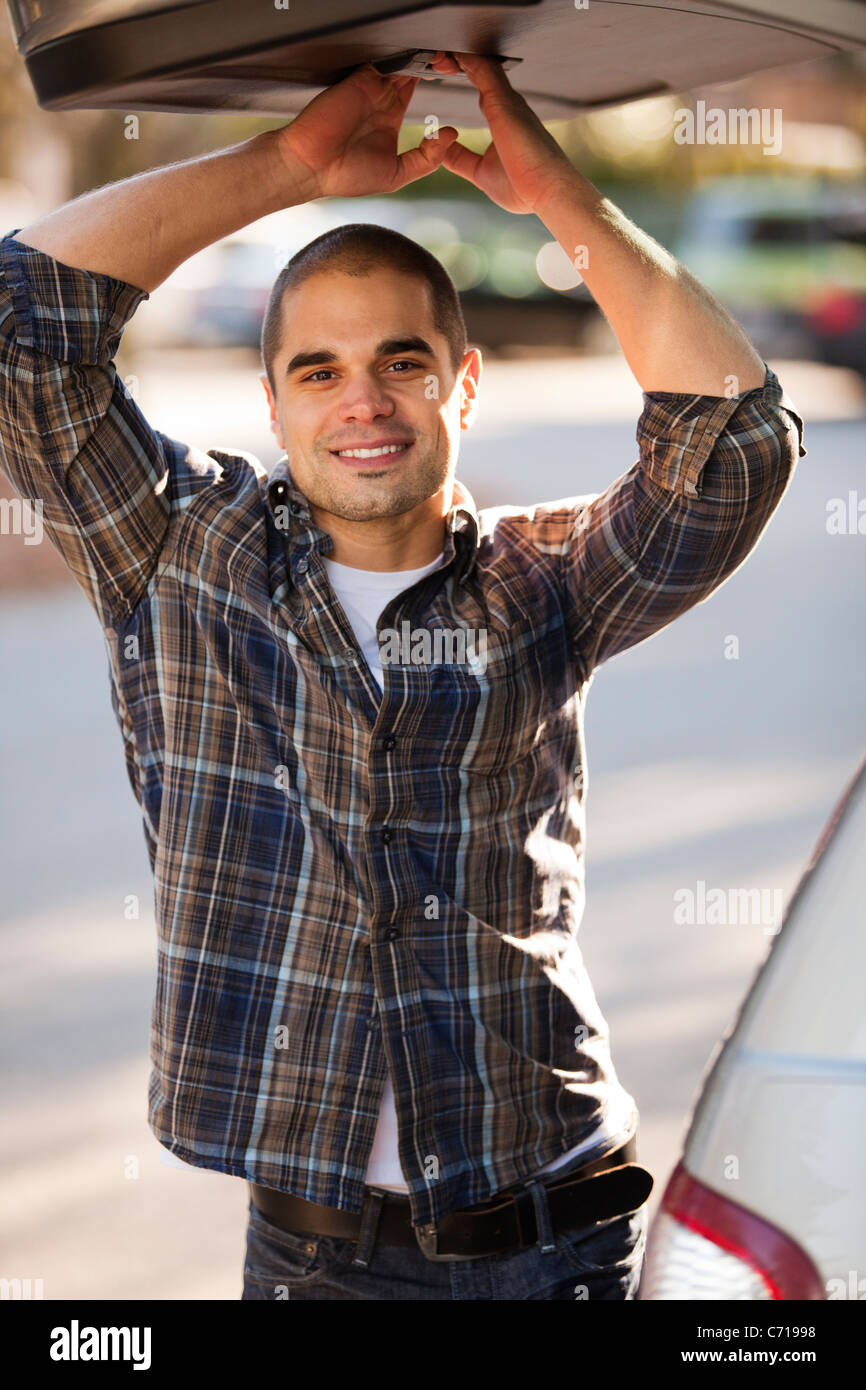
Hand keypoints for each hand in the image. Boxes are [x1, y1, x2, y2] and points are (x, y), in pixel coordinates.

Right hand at [276, 61, 459, 199]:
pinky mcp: (360, 80)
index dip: (432, 86)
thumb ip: (426, 158)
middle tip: (449, 65)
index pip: (412, 94)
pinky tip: (420, 64)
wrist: (311, 166)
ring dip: (420, 62)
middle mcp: (379, 102)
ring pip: (400, 66)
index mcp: (387, 122)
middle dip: (429, 68)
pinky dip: (403, 61)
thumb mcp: (397, 174)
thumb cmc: (346, 175)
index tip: (450, 83)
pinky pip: (384, 62)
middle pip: (408, 74)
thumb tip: (449, 136)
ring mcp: (369, 89)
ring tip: (440, 62)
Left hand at [426, 51, 576, 213]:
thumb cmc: (523, 188)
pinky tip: (449, 51)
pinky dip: (465, 58)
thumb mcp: (481, 173)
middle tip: (437, 51)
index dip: (465, 76)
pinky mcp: (504, 102)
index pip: (482, 89)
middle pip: (482, 70)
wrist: (548, 191)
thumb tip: (443, 152)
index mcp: (505, 120)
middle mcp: (508, 105)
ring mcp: (507, 100)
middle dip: (459, 57)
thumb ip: (462, 160)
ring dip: (459, 53)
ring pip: (481, 64)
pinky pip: (481, 69)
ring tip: (437, 45)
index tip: (443, 69)